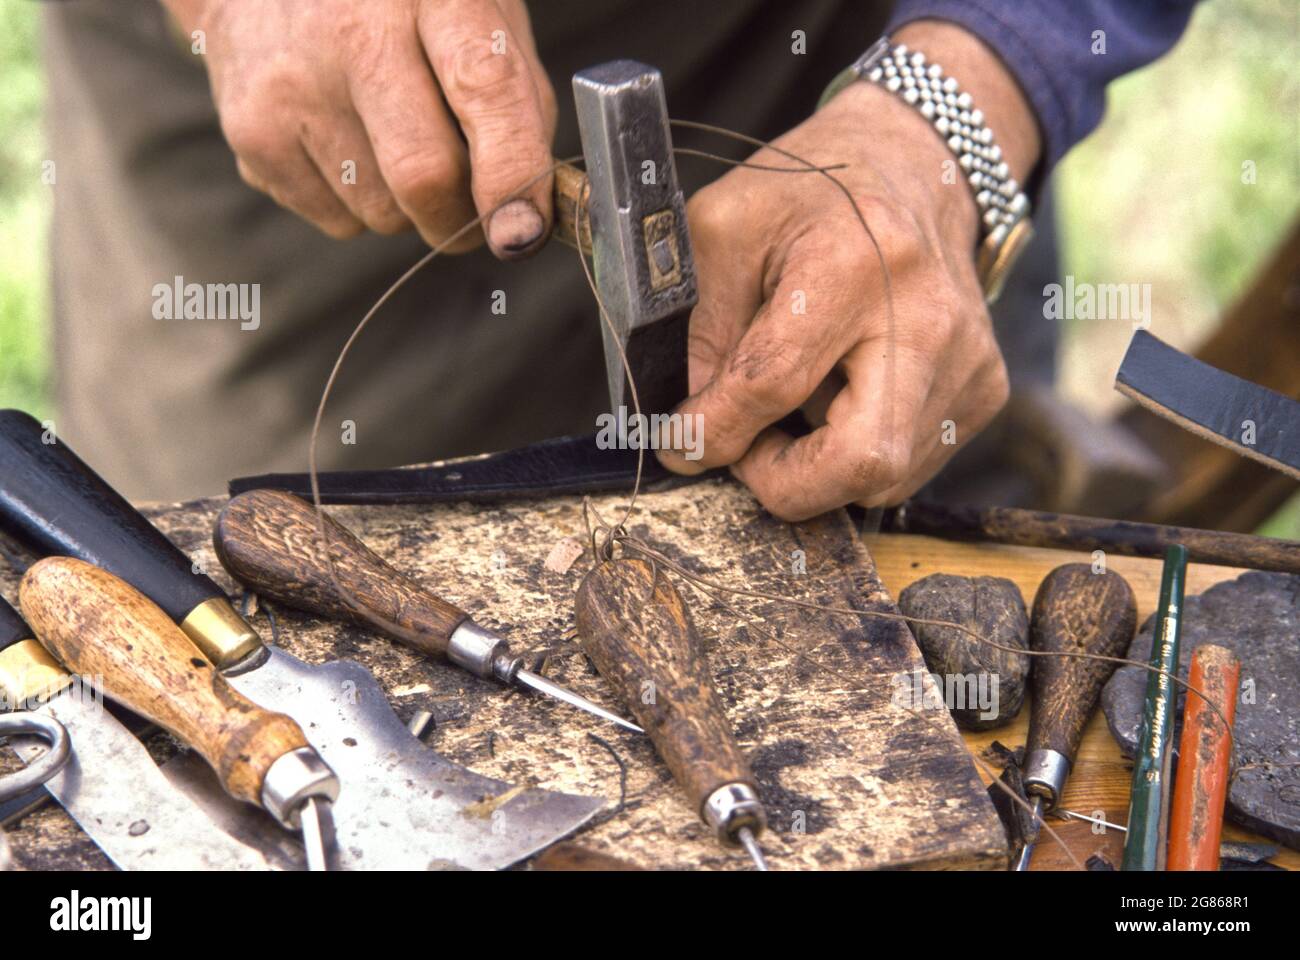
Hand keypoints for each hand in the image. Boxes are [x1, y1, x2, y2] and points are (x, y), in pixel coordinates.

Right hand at [163, 0, 555, 255]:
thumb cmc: (398, 6)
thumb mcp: (475, 15)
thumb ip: (518, 103)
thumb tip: (526, 213)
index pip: (483, 89)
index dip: (511, 172)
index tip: (523, 232)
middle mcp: (352, 31)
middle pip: (424, 175)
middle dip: (462, 220)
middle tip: (471, 211)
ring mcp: (291, 84)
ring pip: (383, 213)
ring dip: (408, 207)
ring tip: (388, 139)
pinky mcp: (251, 132)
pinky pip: (338, 221)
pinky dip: (358, 203)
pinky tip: (343, 139)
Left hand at [657, 21, 1039, 519]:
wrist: (915, 164)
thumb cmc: (812, 195)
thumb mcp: (725, 233)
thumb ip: (696, 332)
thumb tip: (686, 430)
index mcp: (853, 263)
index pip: (772, 385)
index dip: (712, 430)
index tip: (680, 441)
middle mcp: (927, 317)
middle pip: (863, 462)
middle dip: (786, 484)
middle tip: (744, 454)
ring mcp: (968, 360)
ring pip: (886, 477)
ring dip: (818, 470)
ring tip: (787, 417)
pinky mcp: (983, 388)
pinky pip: (910, 463)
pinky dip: (856, 455)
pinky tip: (836, 403)